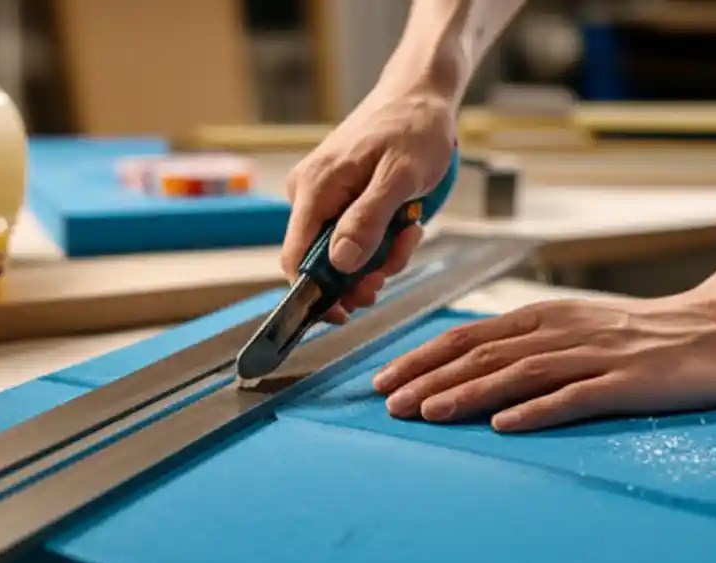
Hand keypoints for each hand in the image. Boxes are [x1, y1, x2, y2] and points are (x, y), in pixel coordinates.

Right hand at [281, 84, 456, 322]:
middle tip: (392, 269)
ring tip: (409, 231)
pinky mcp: (339, 197)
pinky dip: (381, 240)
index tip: (344, 313)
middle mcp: (309, 193)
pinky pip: (353, 235)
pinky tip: (404, 223)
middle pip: (320, 261)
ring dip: (378, 257)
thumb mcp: (400, 176)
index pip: (294, 258)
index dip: (314, 294)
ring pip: (341, 252)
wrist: (420, 96)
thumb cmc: (414, 128)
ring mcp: (323, 195)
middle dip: (359, 274)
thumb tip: (339, 263)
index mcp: (315, 188)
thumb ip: (368, 220)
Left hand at [371, 294, 715, 431]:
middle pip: (482, 355)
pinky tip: (505, 425)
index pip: (468, 338)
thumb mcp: (571, 329)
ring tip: (428, 413)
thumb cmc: (636, 338)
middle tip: (388, 405)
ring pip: (518, 374)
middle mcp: (559, 331)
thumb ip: (524, 345)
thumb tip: (465, 370)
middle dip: (429, 380)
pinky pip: (575, 396)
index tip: (383, 381)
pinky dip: (537, 410)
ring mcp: (592, 355)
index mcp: (542, 318)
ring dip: (468, 394)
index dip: (422, 359)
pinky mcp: (625, 382)